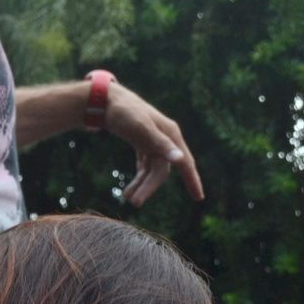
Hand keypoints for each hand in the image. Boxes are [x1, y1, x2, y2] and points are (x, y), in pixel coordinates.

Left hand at [103, 82, 204, 205]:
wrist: (104, 101)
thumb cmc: (124, 112)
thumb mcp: (141, 128)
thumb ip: (160, 144)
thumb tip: (180, 160)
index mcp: (170, 135)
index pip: (185, 162)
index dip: (192, 181)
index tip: (199, 198)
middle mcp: (165, 139)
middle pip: (162, 170)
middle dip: (149, 188)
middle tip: (134, 203)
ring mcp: (154, 141)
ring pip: (152, 170)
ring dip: (142, 185)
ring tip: (127, 198)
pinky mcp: (142, 143)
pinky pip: (145, 165)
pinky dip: (139, 177)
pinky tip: (130, 188)